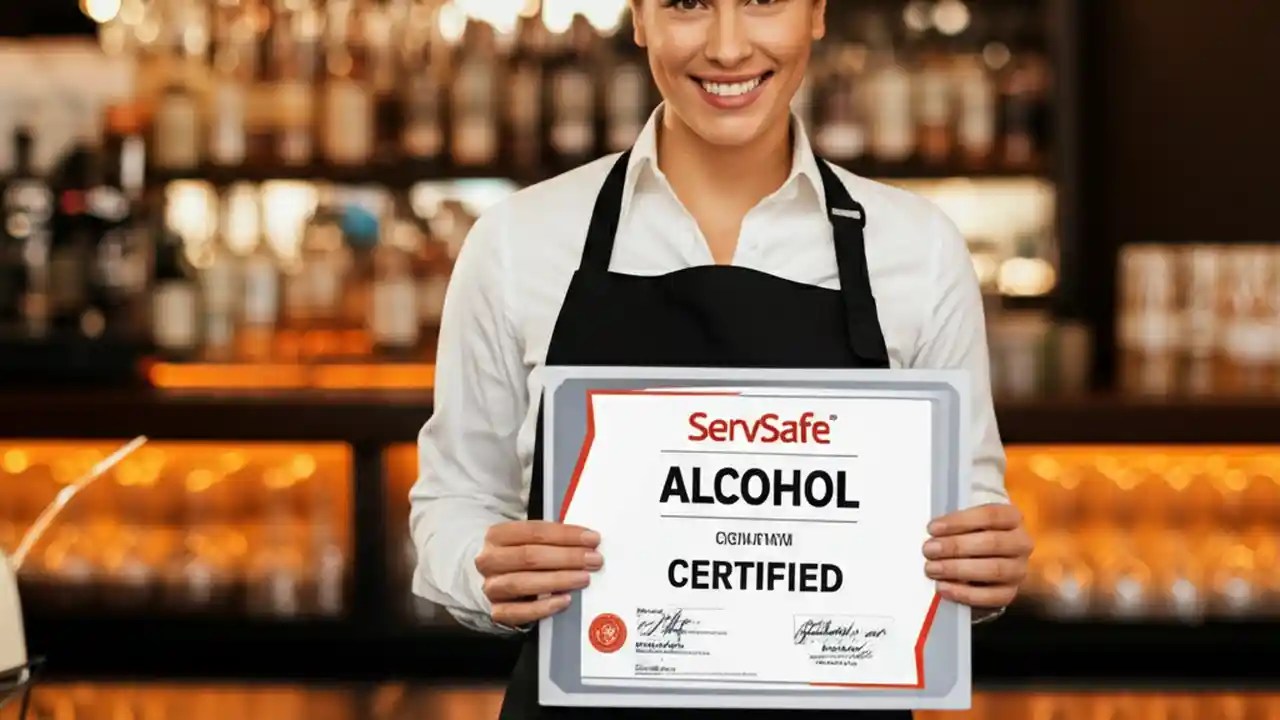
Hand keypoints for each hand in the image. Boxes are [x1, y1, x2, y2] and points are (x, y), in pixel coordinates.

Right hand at [475, 520, 603, 626]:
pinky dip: (544, 607)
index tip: (591, 538)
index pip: (534, 531)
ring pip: (524, 582)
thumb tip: (587, 540)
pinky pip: (520, 612)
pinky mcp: (497, 611)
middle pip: (530, 556)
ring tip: (583, 578)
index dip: (566, 535)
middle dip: (567, 557)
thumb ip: (552, 539)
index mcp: (497, 535)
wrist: (498, 583)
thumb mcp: (530, 541)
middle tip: (593, 559)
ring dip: (559, 580)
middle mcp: (490, 560)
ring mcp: (492, 587)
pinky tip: (564, 600)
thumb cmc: (521, 557)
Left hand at [922, 503, 1032, 610]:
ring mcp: (1018, 569)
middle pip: (992, 542)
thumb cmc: (975, 535)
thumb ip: (954, 525)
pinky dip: (964, 593)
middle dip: (956, 547)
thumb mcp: (968, 523)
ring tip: (932, 568)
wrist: (992, 561)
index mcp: (1012, 517)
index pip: (990, 515)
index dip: (960, 521)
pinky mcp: (1010, 592)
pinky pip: (991, 596)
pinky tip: (944, 587)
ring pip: (994, 570)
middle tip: (930, 549)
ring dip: (958, 569)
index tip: (933, 528)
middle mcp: (1021, 543)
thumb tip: (932, 534)